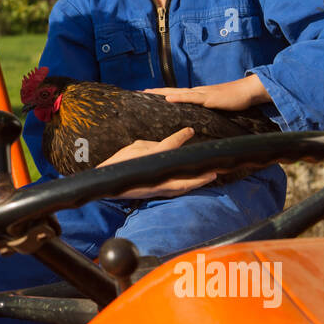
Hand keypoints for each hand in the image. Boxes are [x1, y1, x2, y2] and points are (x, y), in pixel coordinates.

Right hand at [96, 127, 220, 199]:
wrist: (108, 182)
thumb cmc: (120, 162)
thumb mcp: (135, 147)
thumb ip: (152, 145)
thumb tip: (167, 146)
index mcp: (152, 157)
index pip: (171, 144)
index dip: (182, 136)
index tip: (190, 130)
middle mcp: (158, 174)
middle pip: (185, 176)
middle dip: (201, 173)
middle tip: (215, 170)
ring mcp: (158, 186)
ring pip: (183, 186)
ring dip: (198, 182)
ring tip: (211, 176)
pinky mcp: (156, 193)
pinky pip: (176, 191)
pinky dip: (187, 187)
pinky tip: (193, 184)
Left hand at [143, 74, 269, 111]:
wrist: (247, 92)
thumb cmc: (234, 100)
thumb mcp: (216, 108)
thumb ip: (206, 112)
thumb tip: (197, 120)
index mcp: (197, 95)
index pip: (175, 94)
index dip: (161, 94)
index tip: (146, 95)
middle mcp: (196, 92)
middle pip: (171, 91)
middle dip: (155, 92)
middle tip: (138, 92)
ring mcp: (202, 94)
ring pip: (178, 93)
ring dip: (162, 93)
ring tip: (147, 92)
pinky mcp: (209, 98)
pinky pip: (192, 98)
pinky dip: (179, 98)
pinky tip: (169, 98)